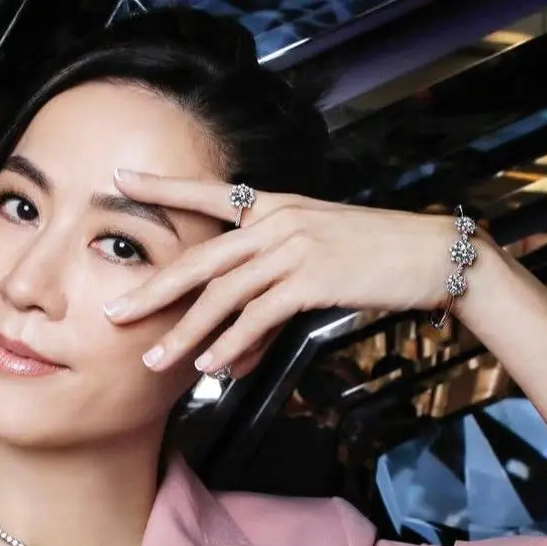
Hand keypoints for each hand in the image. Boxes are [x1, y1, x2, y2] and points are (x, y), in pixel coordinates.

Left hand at [104, 171, 474, 376]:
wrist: (431, 254)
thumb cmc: (372, 255)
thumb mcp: (316, 254)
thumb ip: (268, 296)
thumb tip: (232, 350)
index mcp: (274, 207)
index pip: (207, 195)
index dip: (163, 186)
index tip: (122, 179)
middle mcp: (276, 221)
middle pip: (199, 259)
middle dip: (153, 290)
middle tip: (115, 314)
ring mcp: (292, 247)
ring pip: (222, 294)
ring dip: (186, 333)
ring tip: (156, 361)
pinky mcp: (311, 277)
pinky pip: (258, 315)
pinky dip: (231, 344)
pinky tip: (212, 366)